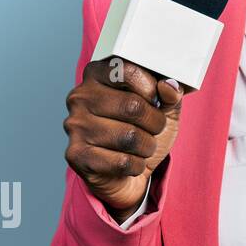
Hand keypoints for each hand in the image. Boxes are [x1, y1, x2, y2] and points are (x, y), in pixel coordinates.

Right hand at [63, 58, 185, 221]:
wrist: (125, 174)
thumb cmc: (142, 132)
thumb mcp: (163, 108)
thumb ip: (170, 93)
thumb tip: (169, 86)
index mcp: (97, 75)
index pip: (127, 71)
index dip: (150, 87)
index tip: (156, 99)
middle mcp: (80, 97)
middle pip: (132, 106)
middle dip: (155, 122)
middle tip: (155, 128)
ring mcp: (75, 126)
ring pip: (129, 136)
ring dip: (147, 146)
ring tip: (143, 146)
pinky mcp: (76, 155)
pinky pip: (121, 161)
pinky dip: (136, 165)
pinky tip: (130, 162)